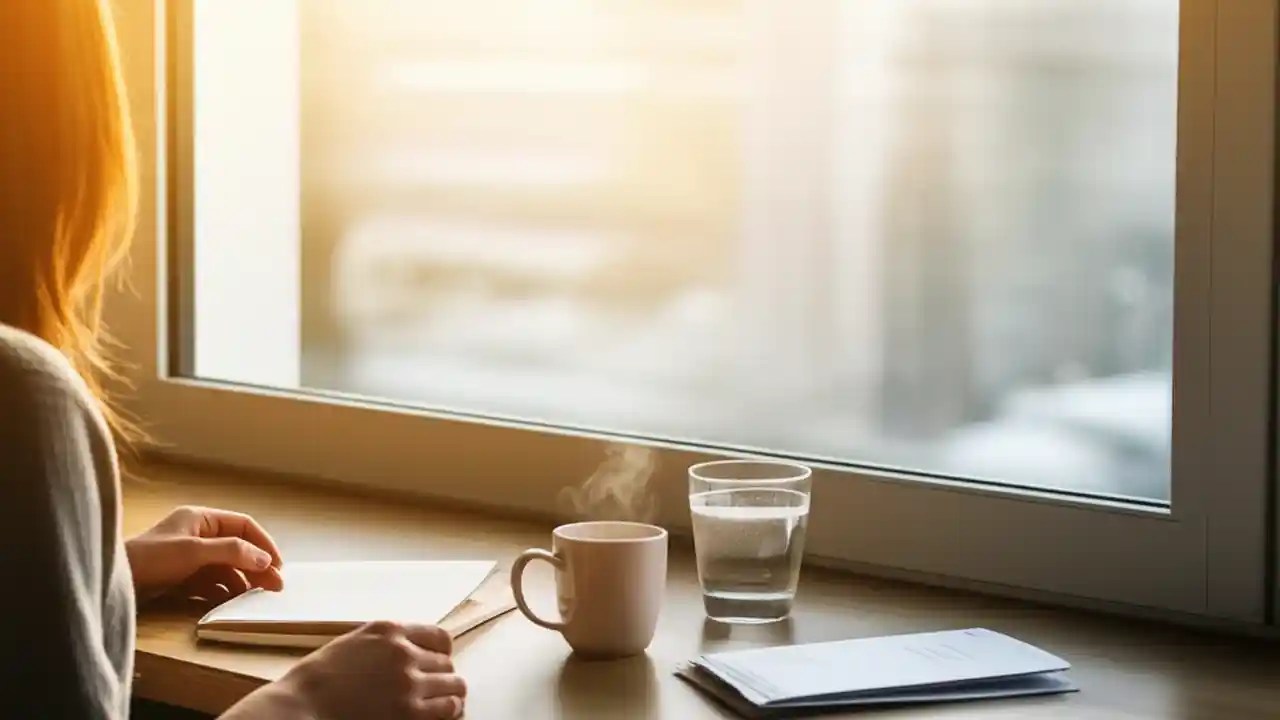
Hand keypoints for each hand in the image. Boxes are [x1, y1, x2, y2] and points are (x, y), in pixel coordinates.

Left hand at [125, 505, 283, 601]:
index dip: (264, 543)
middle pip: (238, 548)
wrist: (111, 582)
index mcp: (201, 518)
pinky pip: (211, 583)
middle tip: (275, 587)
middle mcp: (198, 535)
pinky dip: (225, 591)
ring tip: (257, 597)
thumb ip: (232, 552)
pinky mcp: (181, 578)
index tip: (279, 565)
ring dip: (243, 580)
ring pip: (226, 567)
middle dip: (258, 565)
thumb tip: (266, 559)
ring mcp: (189, 557)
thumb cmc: (151, 558)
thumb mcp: (194, 551)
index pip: (243, 526)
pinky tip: (234, 601)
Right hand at [226, 621, 465, 719]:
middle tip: (431, 689)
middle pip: (447, 663)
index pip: (440, 637)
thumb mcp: (353, 644)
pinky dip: (448, 712)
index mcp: (389, 630)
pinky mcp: (410, 712)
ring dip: (449, 694)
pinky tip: (439, 715)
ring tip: (440, 703)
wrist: (301, 706)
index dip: (442, 654)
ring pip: (454, 685)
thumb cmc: (318, 680)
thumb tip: (411, 652)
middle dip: (441, 677)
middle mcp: (404, 652)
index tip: (437, 664)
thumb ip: (386, 644)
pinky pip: (449, 709)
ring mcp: (409, 682)